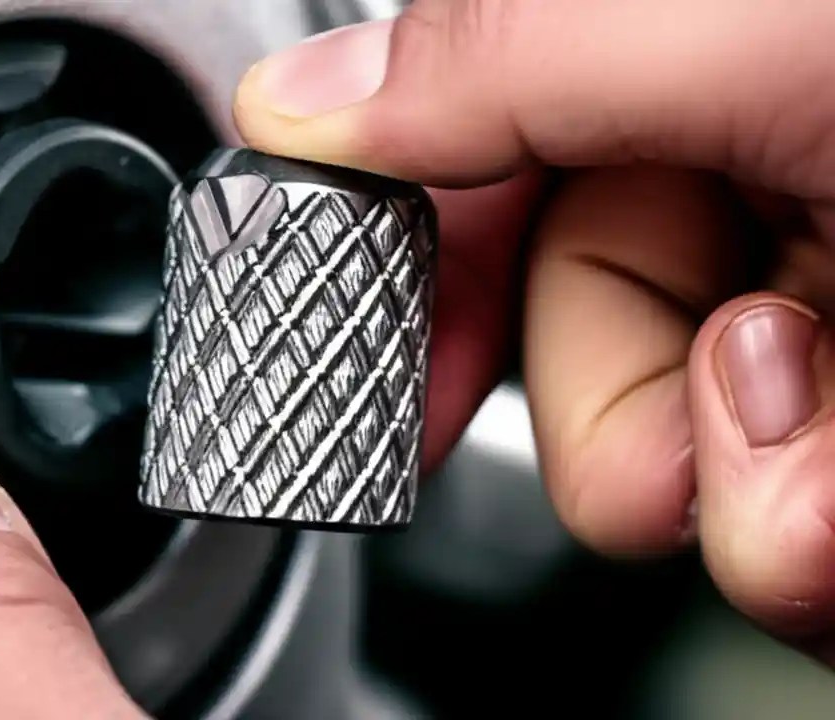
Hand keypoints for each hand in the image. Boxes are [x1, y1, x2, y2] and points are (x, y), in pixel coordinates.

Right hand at [233, 1, 834, 657]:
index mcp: (709, 71)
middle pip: (567, 313)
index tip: (384, 352)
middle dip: (604, 391)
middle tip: (683, 413)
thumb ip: (511, 52)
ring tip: (815, 457)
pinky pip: (747, 537)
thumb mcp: (754, 28)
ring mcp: (816, 334)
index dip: (423, 250)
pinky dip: (781, 541)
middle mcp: (766, 192)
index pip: (495, 145)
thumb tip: (297, 98)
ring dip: (707, 479)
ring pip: (648, 445)